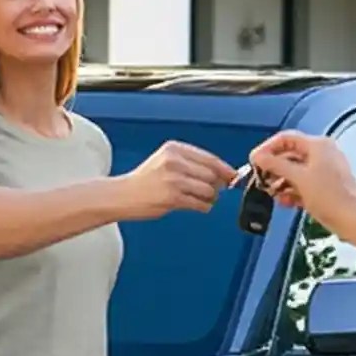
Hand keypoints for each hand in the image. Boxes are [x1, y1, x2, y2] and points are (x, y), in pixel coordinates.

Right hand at [116, 140, 236, 218]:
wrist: (122, 195)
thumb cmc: (145, 180)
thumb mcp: (165, 160)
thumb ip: (190, 163)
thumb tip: (222, 174)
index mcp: (174, 149)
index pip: (209, 158)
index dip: (225, 169)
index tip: (233, 176)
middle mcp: (174, 161)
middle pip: (212, 175)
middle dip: (216, 185)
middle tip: (212, 192)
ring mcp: (173, 179)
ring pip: (208, 190)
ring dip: (210, 198)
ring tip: (201, 199)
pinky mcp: (172, 197)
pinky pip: (200, 203)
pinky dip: (203, 207)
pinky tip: (197, 206)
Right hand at [248, 130, 355, 228]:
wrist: (353, 220)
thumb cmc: (332, 197)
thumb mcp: (298, 178)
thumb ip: (276, 165)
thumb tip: (259, 156)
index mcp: (318, 146)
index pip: (286, 138)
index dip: (267, 148)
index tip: (254, 160)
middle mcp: (322, 155)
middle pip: (289, 155)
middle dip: (273, 168)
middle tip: (259, 178)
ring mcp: (324, 171)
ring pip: (295, 171)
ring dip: (280, 181)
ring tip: (270, 192)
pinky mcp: (324, 187)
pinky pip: (302, 184)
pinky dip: (291, 191)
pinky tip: (284, 201)